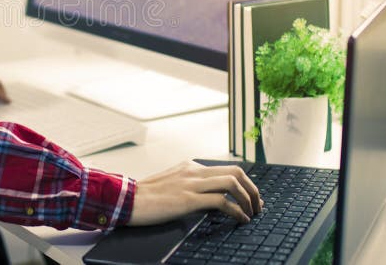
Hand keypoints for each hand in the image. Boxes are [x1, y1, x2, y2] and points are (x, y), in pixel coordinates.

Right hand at [128, 160, 262, 225]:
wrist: (127, 200)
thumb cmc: (146, 197)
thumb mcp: (172, 184)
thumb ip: (191, 186)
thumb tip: (214, 199)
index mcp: (190, 166)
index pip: (227, 169)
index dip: (245, 183)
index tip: (252, 198)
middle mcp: (193, 171)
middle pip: (236, 172)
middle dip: (253, 189)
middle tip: (258, 205)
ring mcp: (191, 184)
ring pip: (233, 183)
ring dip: (248, 200)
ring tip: (252, 214)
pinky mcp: (188, 199)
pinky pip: (222, 202)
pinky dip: (237, 211)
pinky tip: (240, 220)